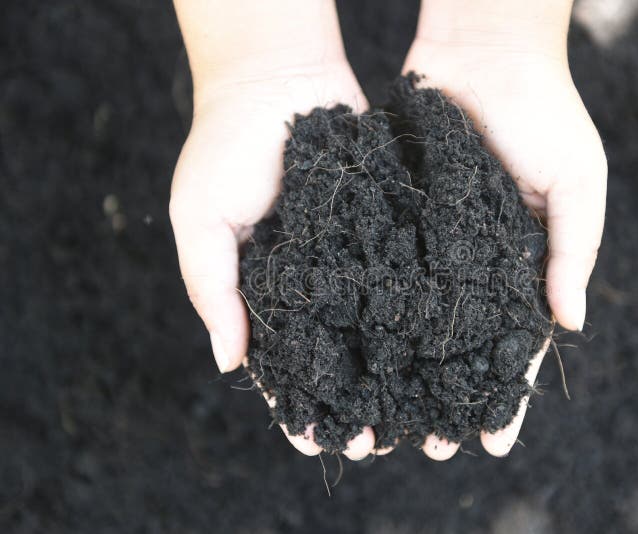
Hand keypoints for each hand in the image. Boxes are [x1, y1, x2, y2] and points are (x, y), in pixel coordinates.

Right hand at [170, 0, 374, 459]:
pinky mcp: (385, 225)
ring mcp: (351, 255)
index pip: (279, 360)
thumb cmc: (226, 147)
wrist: (277, 75)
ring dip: (393, 368)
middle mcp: (313, 279)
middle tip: (377, 440)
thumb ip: (213, 290)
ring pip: (374, 323)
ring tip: (415, 410)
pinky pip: (402, 272)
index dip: (293, 402)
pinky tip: (437, 343)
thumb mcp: (200, 220)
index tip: (312, 440)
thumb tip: (229, 365)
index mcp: (264, 287)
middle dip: (353, 398)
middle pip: (335, 353)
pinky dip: (417, 308)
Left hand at [403, 0, 606, 457]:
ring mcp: (436, 244)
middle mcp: (476, 263)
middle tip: (430, 448)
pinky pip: (386, 271)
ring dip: (405, 369)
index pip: (517, 344)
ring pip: (418, 319)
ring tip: (388, 417)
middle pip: (461, 345)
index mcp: (525, 263)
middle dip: (448, 395)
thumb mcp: (578, 183)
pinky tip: (359, 351)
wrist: (484, 52)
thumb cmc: (545, 112)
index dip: (508, 394)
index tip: (494, 442)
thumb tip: (571, 325)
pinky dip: (375, 311)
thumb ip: (574, 251)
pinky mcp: (400, 217)